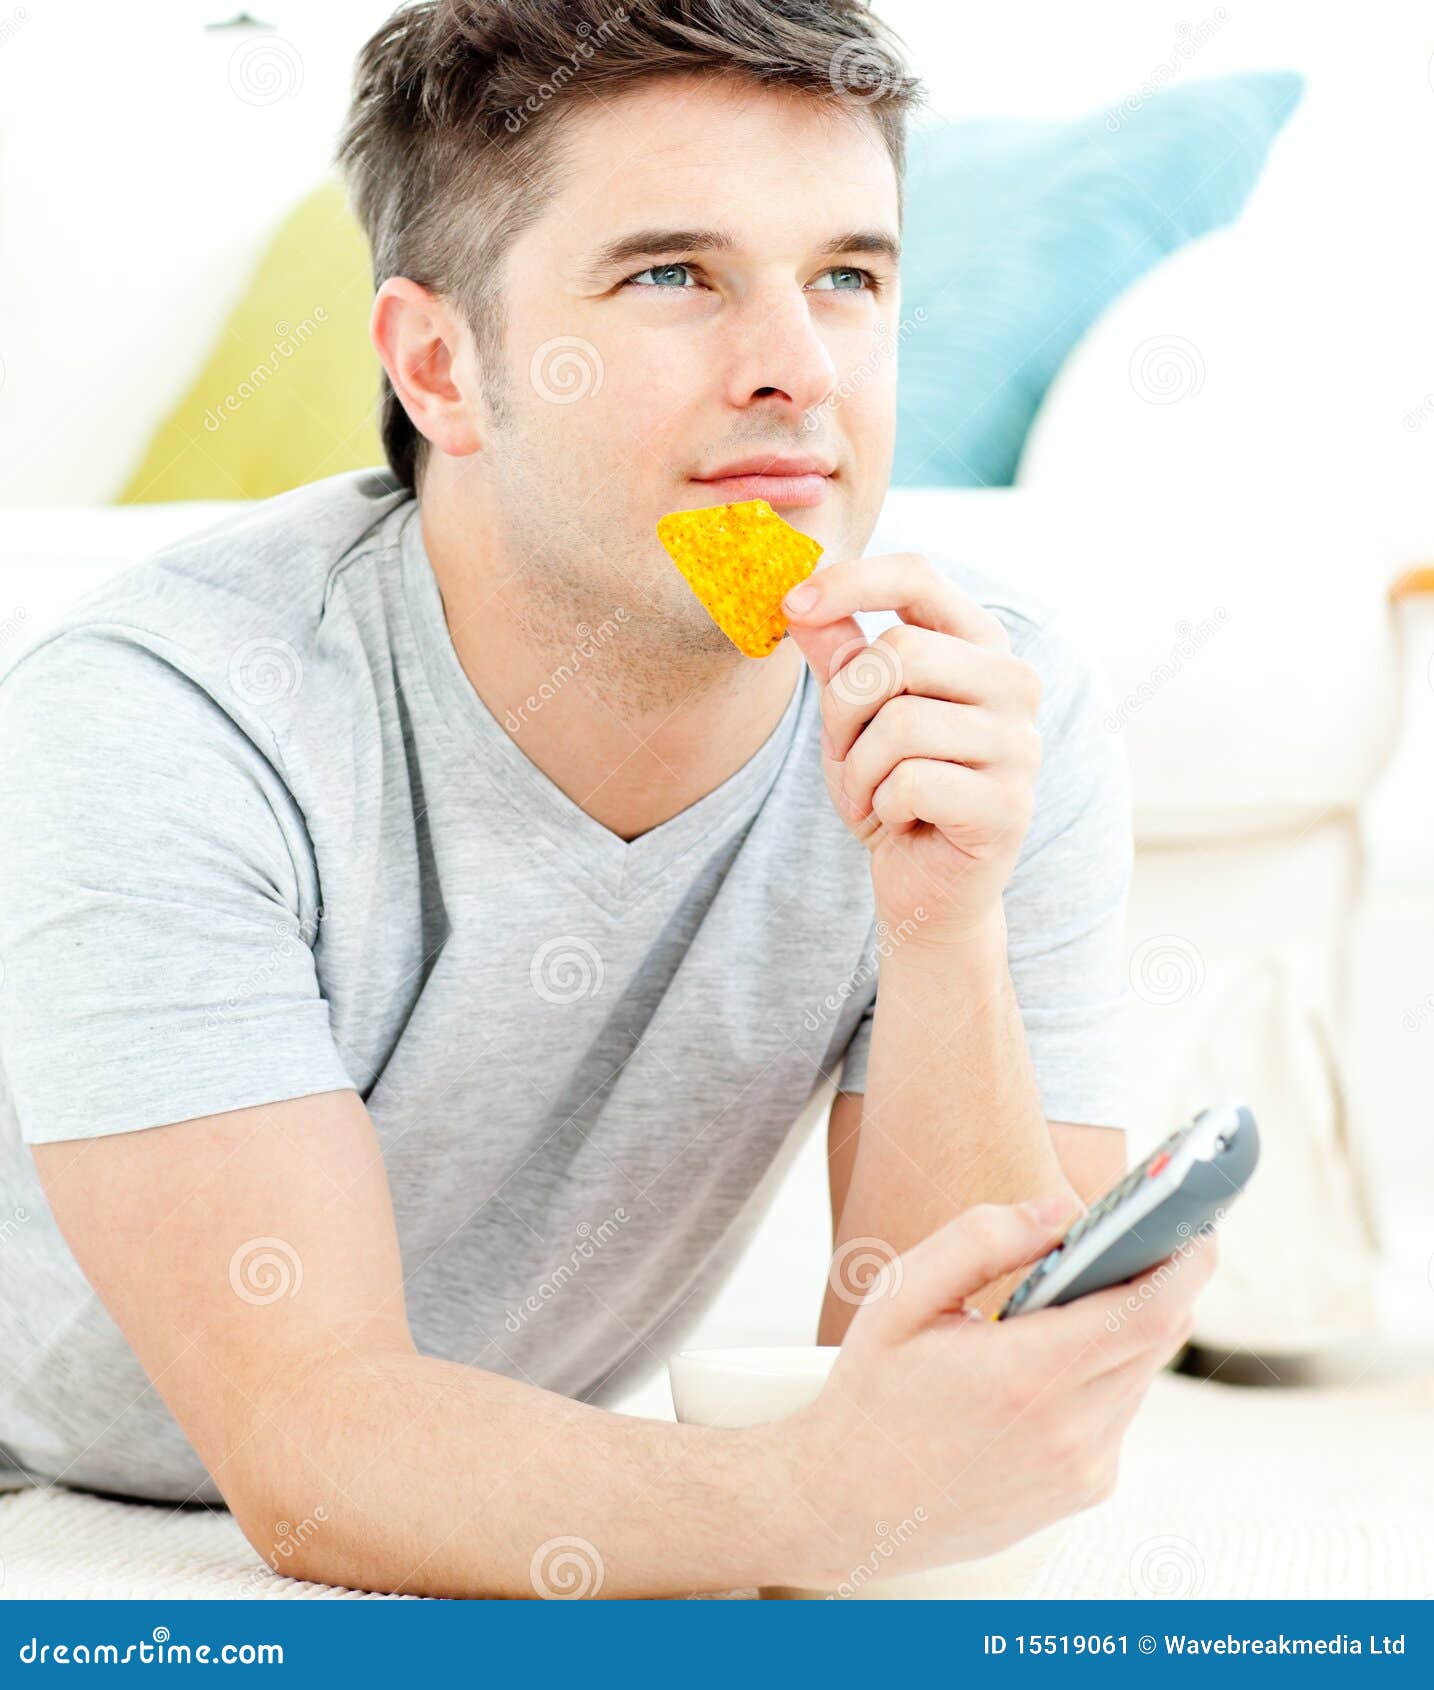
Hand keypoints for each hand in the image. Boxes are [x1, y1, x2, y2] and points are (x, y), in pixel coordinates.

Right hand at [771, 1198, 1216, 1588]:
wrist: (847, 1505)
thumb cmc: (871, 1394)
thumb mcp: (904, 1295)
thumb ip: (981, 1238)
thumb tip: (1063, 1212)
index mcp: (1027, 1374)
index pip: (1150, 1310)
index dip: (1185, 1259)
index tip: (1194, 1220)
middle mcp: (1069, 1430)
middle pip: (1160, 1337)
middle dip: (1160, 1279)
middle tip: (1143, 1233)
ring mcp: (1081, 1468)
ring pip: (1140, 1374)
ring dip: (1127, 1326)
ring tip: (1084, 1290)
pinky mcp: (1083, 1490)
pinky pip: (1119, 1412)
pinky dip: (1104, 1372)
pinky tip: (1051, 1358)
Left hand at [782, 552, 1042, 944]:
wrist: (925, 886)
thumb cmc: (891, 791)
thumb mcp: (852, 717)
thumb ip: (837, 655)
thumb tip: (799, 600)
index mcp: (978, 645)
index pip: (918, 577)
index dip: (850, 582)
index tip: (791, 604)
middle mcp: (1013, 682)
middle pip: (900, 651)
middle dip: (845, 707)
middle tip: (844, 752)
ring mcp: (1020, 743)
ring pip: (901, 722)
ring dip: (859, 768)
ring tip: (871, 794)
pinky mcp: (1008, 804)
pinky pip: (912, 782)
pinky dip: (883, 806)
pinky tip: (901, 822)